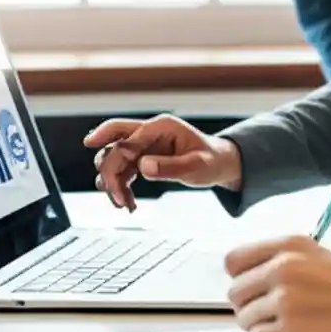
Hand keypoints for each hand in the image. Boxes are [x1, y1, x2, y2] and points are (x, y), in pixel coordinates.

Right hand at [83, 114, 242, 211]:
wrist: (220, 164)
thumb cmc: (212, 160)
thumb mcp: (197, 166)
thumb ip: (171, 166)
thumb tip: (143, 166)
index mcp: (161, 127)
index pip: (127, 140)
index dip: (114, 161)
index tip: (113, 187)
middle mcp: (149, 132)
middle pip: (113, 145)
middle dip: (109, 173)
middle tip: (119, 199)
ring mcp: (144, 145)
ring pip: (112, 159)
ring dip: (112, 182)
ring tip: (125, 204)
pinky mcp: (142, 158)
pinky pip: (122, 170)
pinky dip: (120, 186)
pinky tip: (128, 203)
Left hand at [225, 236, 330, 331]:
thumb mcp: (317, 255)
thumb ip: (281, 258)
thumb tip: (246, 273)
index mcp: (289, 245)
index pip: (233, 261)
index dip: (241, 276)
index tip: (253, 286)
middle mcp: (282, 268)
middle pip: (235, 292)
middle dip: (251, 304)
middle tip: (274, 309)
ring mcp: (285, 300)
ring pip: (244, 318)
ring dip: (261, 324)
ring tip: (289, 322)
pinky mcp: (290, 331)